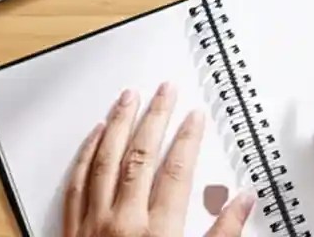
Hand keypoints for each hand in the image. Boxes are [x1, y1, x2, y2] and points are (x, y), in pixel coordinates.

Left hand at [64, 84, 254, 236]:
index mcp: (156, 230)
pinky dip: (87, 152)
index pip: (176, 169)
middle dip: (154, 117)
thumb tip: (243, 201)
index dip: (187, 137)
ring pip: (104, 159)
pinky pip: (77, 180)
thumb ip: (221, 234)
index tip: (194, 115)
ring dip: (119, 123)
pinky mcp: (71, 230)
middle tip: (164, 90)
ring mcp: (91, 223)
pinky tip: (95, 134)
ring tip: (128, 98)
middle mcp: (120, 221)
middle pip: (140, 155)